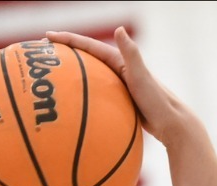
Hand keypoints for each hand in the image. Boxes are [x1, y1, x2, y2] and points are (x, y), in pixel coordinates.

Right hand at [47, 27, 193, 144]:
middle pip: (86, 57)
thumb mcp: (142, 77)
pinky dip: (83, 94)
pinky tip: (72, 104)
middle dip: (65, 51)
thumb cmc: (158, 102)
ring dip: (72, 72)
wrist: (173, 125)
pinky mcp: (121, 100)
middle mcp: (119, 70)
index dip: (68, 40)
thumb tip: (120, 30)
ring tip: (52, 74)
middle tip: (44, 50)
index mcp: (120, 62)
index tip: (47, 37)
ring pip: (90, 75)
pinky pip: (96, 93)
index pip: (89, 46)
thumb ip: (131, 54)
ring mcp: (119, 85)